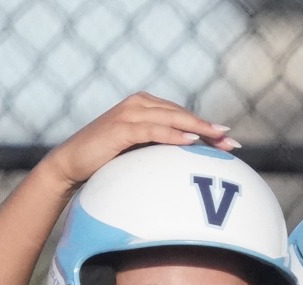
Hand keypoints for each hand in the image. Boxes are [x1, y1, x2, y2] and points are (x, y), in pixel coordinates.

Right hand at [36, 92, 235, 192]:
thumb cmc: (105, 159)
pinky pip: (153, 130)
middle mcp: (139, 103)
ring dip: (197, 128)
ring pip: (172, 119)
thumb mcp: (137, 149)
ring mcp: (130, 113)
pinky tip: (191, 140)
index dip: (206, 126)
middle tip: (231, 140)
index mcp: (145, 105)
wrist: (71, 163)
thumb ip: (158, 145)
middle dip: (208, 128)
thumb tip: (187, 160)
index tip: (228, 140)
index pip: (182, 115)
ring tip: (219, 138)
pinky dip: (173, 134)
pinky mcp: (121, 127)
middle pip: (182, 115)